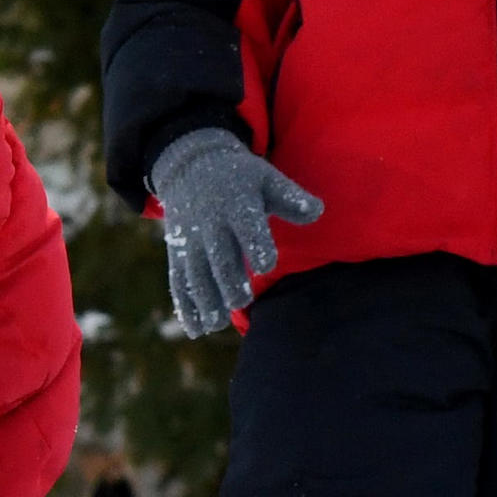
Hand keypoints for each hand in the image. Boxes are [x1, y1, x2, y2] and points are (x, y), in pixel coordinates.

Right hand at [148, 127, 323, 334]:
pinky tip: (196, 330)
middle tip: (240, 302)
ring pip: (195, 273)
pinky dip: (185, 306)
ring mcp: (191, 240)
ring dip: (203, 299)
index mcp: (237, 204)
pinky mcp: (178, 253)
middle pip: (217, 255)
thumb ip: (291, 198)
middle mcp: (210, 224)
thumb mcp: (267, 179)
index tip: (265, 265)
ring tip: (215, 324)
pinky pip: (178, 282)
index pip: (246, 225)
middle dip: (226, 280)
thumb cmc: (241, 178)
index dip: (255, 244)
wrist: (191, 166)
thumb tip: (318, 211)